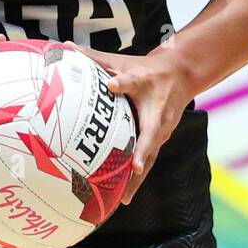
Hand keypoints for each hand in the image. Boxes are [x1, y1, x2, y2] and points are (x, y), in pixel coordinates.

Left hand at [64, 39, 194, 203]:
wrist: (181, 76)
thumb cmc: (148, 70)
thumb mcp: (124, 61)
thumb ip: (95, 58)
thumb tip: (66, 48)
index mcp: (146, 87)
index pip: (133, 82)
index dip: (122, 84)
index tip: (111, 85)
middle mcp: (158, 114)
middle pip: (150, 136)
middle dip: (142, 154)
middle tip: (135, 169)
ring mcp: (161, 132)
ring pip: (150, 156)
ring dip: (138, 177)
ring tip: (123, 198)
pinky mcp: (157, 141)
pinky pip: (146, 161)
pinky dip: (136, 179)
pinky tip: (122, 197)